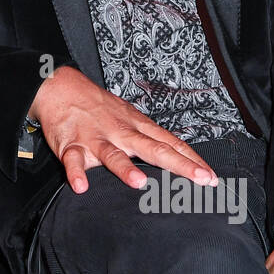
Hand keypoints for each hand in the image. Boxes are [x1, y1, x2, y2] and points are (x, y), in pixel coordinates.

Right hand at [29, 66, 217, 192]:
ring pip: (112, 154)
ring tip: (139, 183)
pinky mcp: (70, 144)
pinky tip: (81, 187)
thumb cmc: (98, 106)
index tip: (211, 178)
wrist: (62, 87)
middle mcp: (121, 132)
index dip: (192, 160)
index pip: (170, 144)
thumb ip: (148, 138)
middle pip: (153, 149)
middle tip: (200, 178)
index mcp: (137, 126)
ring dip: (124, 168)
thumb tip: (176, 156)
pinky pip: (73, 160)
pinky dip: (76, 173)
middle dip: (179, 164)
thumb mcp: (128, 117)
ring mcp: (96, 138)